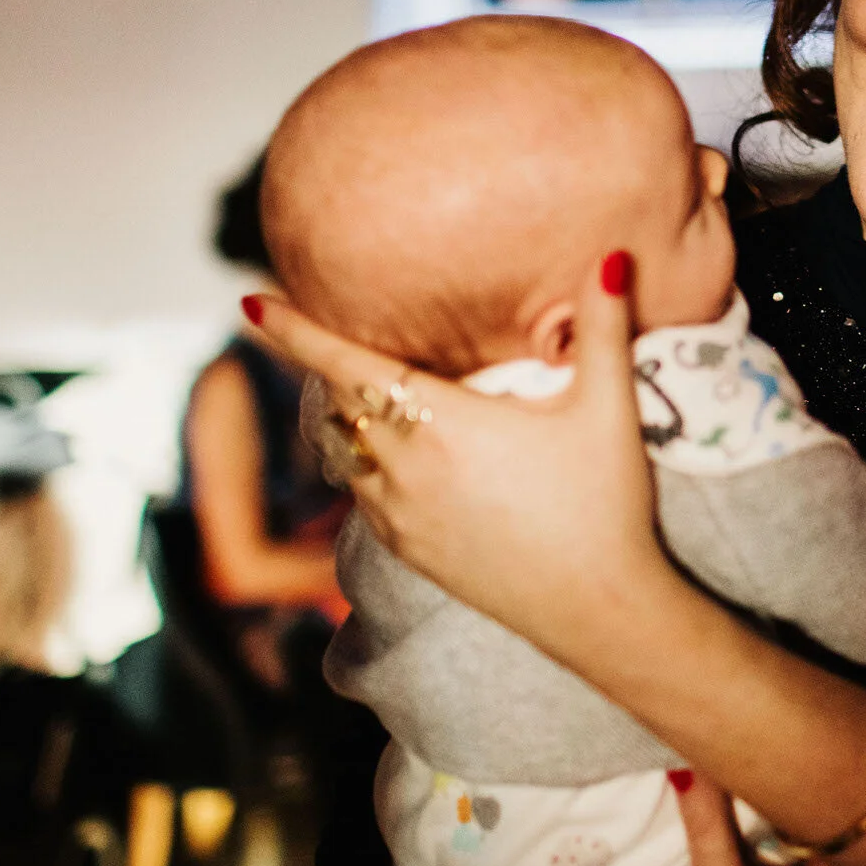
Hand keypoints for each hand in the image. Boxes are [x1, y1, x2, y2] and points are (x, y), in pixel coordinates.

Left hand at [244, 252, 668, 664]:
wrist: (600, 610)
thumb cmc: (605, 505)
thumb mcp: (609, 410)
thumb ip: (603, 327)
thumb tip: (614, 255)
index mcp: (443, 423)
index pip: (347, 365)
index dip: (295, 331)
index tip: (251, 302)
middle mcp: (405, 468)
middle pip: (341, 400)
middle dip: (333, 364)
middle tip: (335, 333)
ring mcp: (399, 515)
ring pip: (345, 449)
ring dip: (351, 417)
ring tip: (375, 393)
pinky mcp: (407, 551)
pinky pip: (362, 494)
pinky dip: (366, 464)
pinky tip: (400, 457)